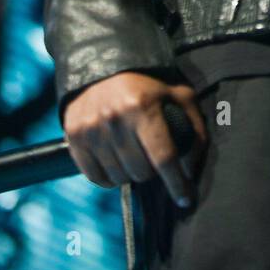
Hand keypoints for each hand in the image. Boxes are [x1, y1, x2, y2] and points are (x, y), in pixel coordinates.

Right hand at [62, 72, 207, 208]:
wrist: (101, 68)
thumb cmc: (147, 87)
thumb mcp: (178, 96)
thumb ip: (194, 128)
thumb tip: (190, 168)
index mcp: (143, 106)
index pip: (164, 158)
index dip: (177, 184)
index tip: (186, 200)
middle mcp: (115, 119)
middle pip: (142, 172)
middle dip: (153, 171)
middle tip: (152, 156)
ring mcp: (92, 129)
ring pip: (119, 178)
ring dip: (131, 174)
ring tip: (133, 155)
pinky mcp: (74, 137)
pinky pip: (96, 178)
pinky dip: (109, 178)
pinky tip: (116, 162)